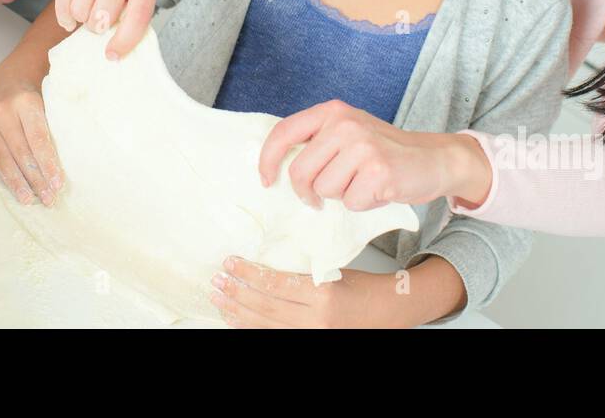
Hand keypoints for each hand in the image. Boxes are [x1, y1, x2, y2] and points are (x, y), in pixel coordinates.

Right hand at [0, 68, 63, 205]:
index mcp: (25, 103)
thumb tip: (61, 165)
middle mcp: (3, 113)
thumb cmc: (35, 93)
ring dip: (14, 182)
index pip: (38, 140)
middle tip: (47, 199)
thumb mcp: (48, 102)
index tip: (58, 184)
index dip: (48, 164)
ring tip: (26, 199)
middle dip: (35, 179)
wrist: (11, 76)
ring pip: (1, 157)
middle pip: (21, 153)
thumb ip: (52, 128)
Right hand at [53, 0, 158, 60]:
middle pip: (103, 18)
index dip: (125, 42)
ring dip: (80, 18)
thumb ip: (132, 13)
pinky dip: (65, 14)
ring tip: (86, 6)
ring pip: (81, 12)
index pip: (138, 17)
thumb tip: (114, 52)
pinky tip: (71, 8)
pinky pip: (63, 4)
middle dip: (97, 26)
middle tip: (97, 17)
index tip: (112, 56)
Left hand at [209, 258, 396, 327]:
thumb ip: (302, 273)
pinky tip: (238, 319)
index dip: (249, 273)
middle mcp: (316, 320)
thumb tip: (266, 266)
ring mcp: (312, 335)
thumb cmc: (364, 289)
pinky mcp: (310, 341)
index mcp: (323, 295)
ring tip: (220, 299)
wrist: (387, 312)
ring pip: (265, 325)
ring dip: (238, 311)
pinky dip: (252, 327)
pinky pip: (274, 336)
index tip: (231, 262)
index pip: (276, 284)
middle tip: (217, 281)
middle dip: (236, 293)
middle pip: (265, 307)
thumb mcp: (333, 271)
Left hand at [259, 99, 460, 209]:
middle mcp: (345, 124)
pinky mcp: (378, 170)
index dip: (268, 159)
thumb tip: (276, 166)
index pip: (284, 132)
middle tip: (320, 197)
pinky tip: (378, 190)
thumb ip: (318, 141)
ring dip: (341, 196)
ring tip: (362, 183)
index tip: (267, 180)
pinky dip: (362, 204)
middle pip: (300, 171)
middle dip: (307, 191)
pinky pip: (350, 202)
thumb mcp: (348, 132)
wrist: (433, 158)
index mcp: (332, 111)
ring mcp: (362, 146)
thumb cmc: (385, 150)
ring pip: (325, 190)